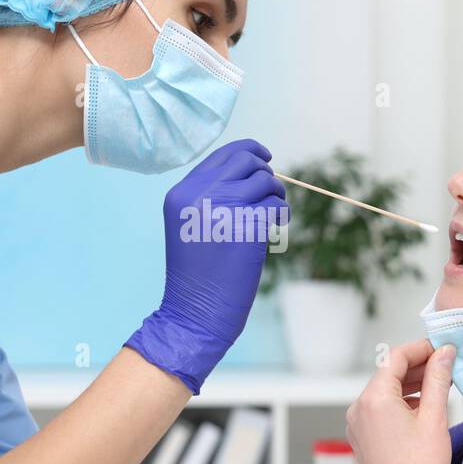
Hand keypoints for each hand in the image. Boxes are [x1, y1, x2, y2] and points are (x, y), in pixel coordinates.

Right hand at [124, 138, 288, 393]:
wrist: (194, 313)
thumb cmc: (196, 275)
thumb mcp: (190, 225)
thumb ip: (210, 196)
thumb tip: (252, 170)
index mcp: (182, 193)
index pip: (221, 154)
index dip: (249, 151)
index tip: (265, 157)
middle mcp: (200, 194)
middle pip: (246, 160)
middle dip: (265, 172)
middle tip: (270, 193)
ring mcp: (224, 208)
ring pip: (265, 181)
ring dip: (276, 195)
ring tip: (272, 215)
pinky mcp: (248, 226)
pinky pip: (275, 207)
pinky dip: (280, 215)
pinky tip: (275, 229)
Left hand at [344, 340, 455, 463]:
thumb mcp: (434, 419)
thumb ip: (438, 380)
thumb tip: (444, 353)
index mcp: (374, 399)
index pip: (395, 357)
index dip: (421, 349)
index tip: (443, 348)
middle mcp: (358, 408)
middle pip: (388, 373)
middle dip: (417, 366)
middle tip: (447, 365)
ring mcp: (357, 423)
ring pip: (384, 391)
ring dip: (410, 385)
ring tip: (440, 384)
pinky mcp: (361, 437)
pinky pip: (379, 409)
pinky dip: (400, 403)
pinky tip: (423, 406)